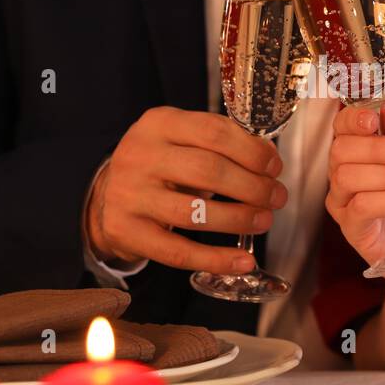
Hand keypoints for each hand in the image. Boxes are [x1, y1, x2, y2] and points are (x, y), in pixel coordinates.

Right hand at [86, 107, 286, 272]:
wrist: (107, 195)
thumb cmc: (161, 164)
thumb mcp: (182, 139)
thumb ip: (220, 143)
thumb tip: (268, 160)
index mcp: (159, 123)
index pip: (214, 132)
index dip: (252, 151)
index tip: (275, 167)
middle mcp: (140, 155)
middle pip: (208, 170)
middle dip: (252, 186)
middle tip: (277, 197)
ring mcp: (130, 195)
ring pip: (194, 213)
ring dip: (239, 219)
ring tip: (264, 221)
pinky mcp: (127, 231)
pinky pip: (178, 252)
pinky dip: (216, 260)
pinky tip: (244, 262)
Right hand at [326, 101, 384, 294]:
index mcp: (364, 154)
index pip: (342, 127)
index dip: (353, 118)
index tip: (375, 118)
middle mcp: (348, 177)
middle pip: (340, 149)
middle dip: (379, 147)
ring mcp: (347, 205)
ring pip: (347, 176)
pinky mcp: (353, 231)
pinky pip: (360, 206)